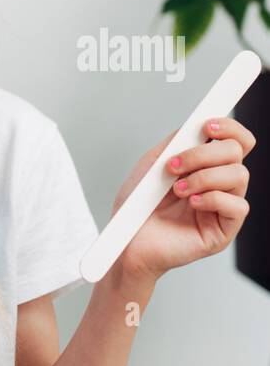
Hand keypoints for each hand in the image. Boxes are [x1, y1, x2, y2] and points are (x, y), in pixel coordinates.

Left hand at [113, 116, 253, 283]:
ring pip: (239, 176)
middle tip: (174, 167)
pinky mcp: (224, 230)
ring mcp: (223, 207)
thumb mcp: (152, 165)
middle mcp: (219, 184)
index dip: (230, 128)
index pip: (236, 141)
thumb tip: (198, 125)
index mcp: (206, 166)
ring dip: (203, 177)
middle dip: (204, 154)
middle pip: (237, 152)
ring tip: (176, 190)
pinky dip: (213, 199)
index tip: (207, 126)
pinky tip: (192, 203)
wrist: (125, 240)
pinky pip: (238, 206)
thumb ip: (177, 142)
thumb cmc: (137, 207)